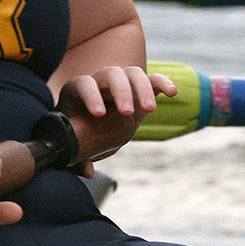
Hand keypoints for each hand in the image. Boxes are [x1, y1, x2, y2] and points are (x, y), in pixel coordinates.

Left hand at [57, 66, 177, 175]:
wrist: (88, 121)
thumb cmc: (75, 130)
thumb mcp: (71, 140)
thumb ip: (76, 155)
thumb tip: (88, 172)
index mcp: (77, 90)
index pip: (84, 84)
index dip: (91, 97)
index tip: (99, 114)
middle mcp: (99, 81)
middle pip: (111, 74)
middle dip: (121, 91)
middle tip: (127, 113)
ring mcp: (120, 82)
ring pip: (133, 74)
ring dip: (143, 89)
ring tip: (150, 110)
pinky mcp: (138, 88)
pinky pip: (152, 79)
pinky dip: (163, 83)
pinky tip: (173, 93)